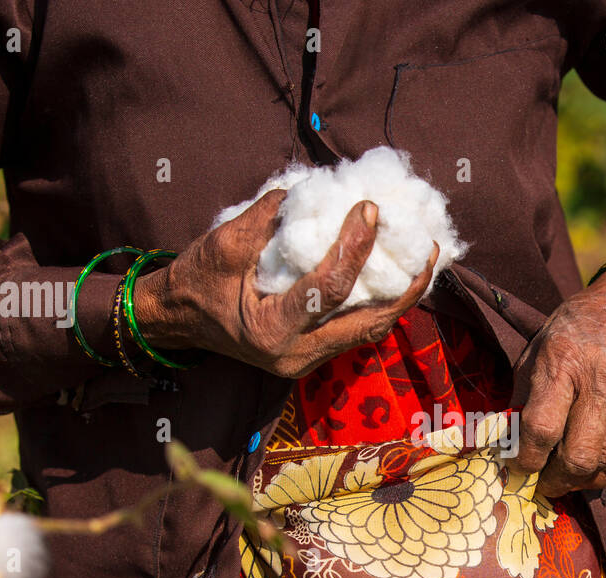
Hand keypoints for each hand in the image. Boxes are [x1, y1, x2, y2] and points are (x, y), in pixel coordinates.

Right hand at [131, 189, 437, 377]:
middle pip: (369, 324)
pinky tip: (395, 270)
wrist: (178, 320)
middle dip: (405, 288)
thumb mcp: (224, 244)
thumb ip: (269, 218)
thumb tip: (316, 189)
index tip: (370, 208)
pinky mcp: (313, 351)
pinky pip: (357, 326)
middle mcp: (297, 354)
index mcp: (272, 331)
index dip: (355, 247)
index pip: (329, 290)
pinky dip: (379, 299)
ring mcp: (308, 358)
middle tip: (428, 247)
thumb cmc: (196, 282)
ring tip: (423, 257)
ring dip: (400, 295)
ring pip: (370, 329)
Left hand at [510, 266, 605, 497]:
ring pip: (603, 463)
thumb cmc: (573, 332)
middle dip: (555, 481)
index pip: (542, 427)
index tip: (518, 469)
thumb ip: (522, 399)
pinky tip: (589, 466)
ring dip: (579, 480)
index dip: (527, 459)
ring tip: (563, 478)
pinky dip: (604, 470)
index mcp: (564, 359)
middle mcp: (603, 377)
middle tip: (542, 484)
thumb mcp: (537, 352)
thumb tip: (507, 449)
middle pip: (578, 456)